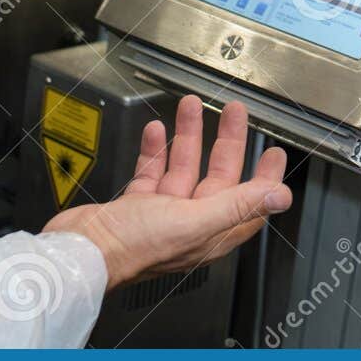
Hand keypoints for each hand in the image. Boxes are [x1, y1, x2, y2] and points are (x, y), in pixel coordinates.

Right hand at [45, 98, 289, 290]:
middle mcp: (190, 225)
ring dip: (189, 136)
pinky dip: (156, 149)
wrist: (80, 253)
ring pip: (184, 168)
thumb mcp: (195, 221)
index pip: (249, 204)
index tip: (273, 154)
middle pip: (218, 178)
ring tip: (192, 106)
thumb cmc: (132, 248)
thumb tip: (280, 197)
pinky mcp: (135, 205)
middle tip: (235, 112)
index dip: (264, 179)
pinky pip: (152, 171)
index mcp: (211, 233)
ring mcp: (161, 214)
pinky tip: (156, 131)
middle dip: (228, 141)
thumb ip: (239, 205)